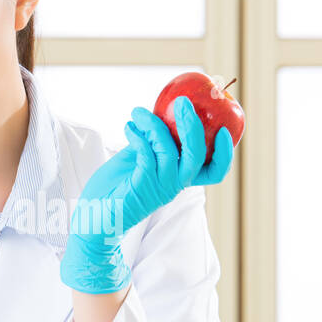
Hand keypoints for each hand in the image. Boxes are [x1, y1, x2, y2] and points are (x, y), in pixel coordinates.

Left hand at [60, 97, 234, 293]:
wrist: (95, 219)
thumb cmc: (117, 188)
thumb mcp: (138, 160)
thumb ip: (151, 142)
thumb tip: (156, 115)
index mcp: (179, 179)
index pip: (214, 172)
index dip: (225, 153)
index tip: (225, 130)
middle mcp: (174, 184)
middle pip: (197, 156)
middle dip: (192, 125)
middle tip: (183, 102)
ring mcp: (158, 187)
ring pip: (169, 149)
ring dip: (154, 124)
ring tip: (138, 112)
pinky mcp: (140, 185)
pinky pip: (145, 154)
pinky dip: (138, 135)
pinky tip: (129, 127)